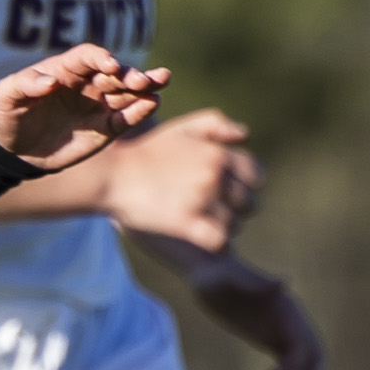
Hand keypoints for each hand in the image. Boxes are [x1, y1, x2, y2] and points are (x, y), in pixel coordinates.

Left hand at [0, 46, 169, 170]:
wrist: (12, 149)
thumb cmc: (6, 114)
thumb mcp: (6, 96)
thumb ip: (26, 85)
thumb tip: (50, 81)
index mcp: (66, 69)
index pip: (88, 57)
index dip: (100, 58)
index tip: (110, 65)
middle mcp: (87, 84)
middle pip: (115, 73)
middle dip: (130, 73)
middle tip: (142, 79)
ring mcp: (99, 105)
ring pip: (127, 92)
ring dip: (145, 86)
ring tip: (161, 82)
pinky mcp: (105, 128)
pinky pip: (125, 118)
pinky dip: (140, 111)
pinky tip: (152, 104)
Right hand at [86, 109, 256, 250]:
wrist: (112, 173)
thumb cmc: (146, 152)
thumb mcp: (181, 128)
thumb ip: (216, 125)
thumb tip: (245, 135)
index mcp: (217, 154)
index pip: (257, 176)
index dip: (245, 185)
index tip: (227, 191)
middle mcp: (215, 175)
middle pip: (249, 204)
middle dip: (235, 209)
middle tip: (212, 209)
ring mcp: (202, 200)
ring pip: (235, 226)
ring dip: (222, 228)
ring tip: (201, 222)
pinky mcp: (186, 224)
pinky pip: (220, 243)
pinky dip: (215, 244)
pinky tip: (200, 237)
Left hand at [179, 250, 339, 369]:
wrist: (209, 273)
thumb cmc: (214, 276)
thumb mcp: (225, 279)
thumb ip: (253, 282)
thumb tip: (284, 284)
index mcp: (286, 308)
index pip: (300, 343)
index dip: (291, 366)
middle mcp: (292, 321)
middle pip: (313, 357)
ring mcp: (285, 331)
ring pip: (312, 363)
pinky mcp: (275, 340)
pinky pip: (296, 366)